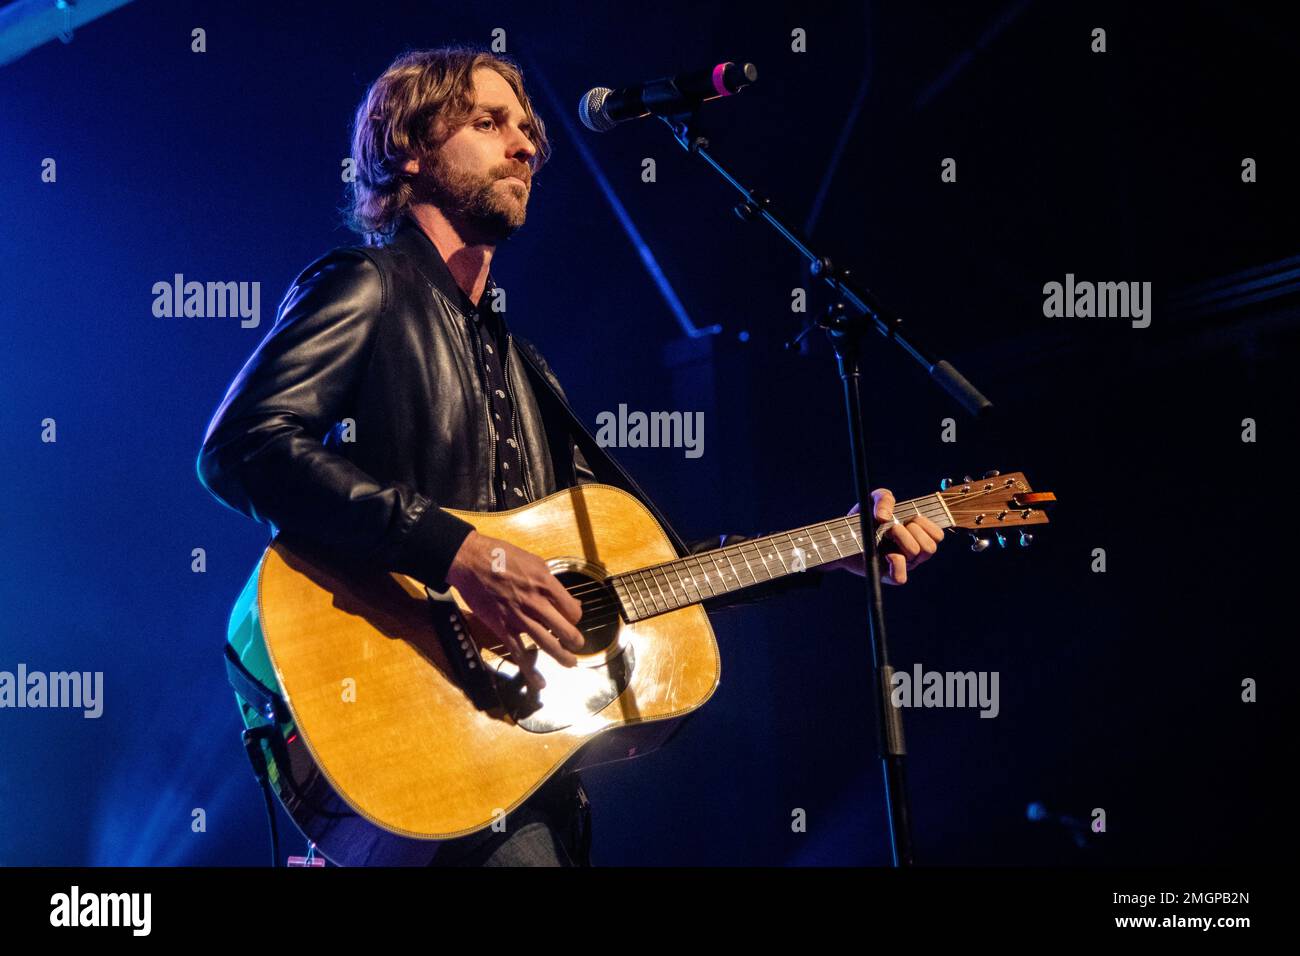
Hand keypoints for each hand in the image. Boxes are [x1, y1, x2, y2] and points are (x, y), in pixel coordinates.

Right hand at [445, 530, 584, 690]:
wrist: (470, 561)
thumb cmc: (501, 556)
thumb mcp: (535, 561)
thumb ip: (552, 582)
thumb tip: (567, 598)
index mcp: (546, 584)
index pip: (572, 610)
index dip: (575, 616)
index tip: (572, 618)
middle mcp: (535, 602)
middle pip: (565, 629)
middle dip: (575, 640)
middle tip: (577, 644)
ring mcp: (519, 617)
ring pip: (547, 643)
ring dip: (562, 656)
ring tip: (570, 663)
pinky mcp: (502, 628)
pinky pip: (519, 654)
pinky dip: (530, 671)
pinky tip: (540, 683)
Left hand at [823, 488, 944, 584]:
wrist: (842, 536)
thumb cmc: (863, 518)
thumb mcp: (873, 500)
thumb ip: (884, 498)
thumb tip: (885, 516)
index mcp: (916, 536)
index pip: (937, 535)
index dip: (925, 524)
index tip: (907, 518)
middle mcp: (913, 552)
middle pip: (930, 546)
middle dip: (911, 531)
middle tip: (892, 527)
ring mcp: (902, 565)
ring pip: (918, 554)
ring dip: (903, 539)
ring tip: (886, 535)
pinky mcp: (888, 576)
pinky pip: (901, 577)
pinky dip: (895, 563)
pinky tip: (885, 554)